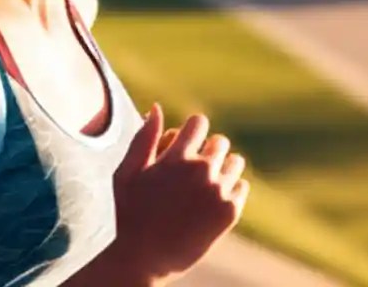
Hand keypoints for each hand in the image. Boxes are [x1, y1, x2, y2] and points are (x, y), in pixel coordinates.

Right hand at [111, 104, 250, 281]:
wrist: (138, 260)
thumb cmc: (126, 214)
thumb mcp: (127, 172)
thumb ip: (144, 137)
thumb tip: (157, 107)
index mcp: (176, 156)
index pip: (199, 122)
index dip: (192, 132)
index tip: (185, 145)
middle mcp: (201, 170)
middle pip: (220, 142)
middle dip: (208, 150)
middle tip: (194, 168)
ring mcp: (217, 192)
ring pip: (235, 162)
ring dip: (223, 168)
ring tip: (205, 184)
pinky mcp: (228, 213)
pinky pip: (242, 187)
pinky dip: (231, 189)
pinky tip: (213, 200)